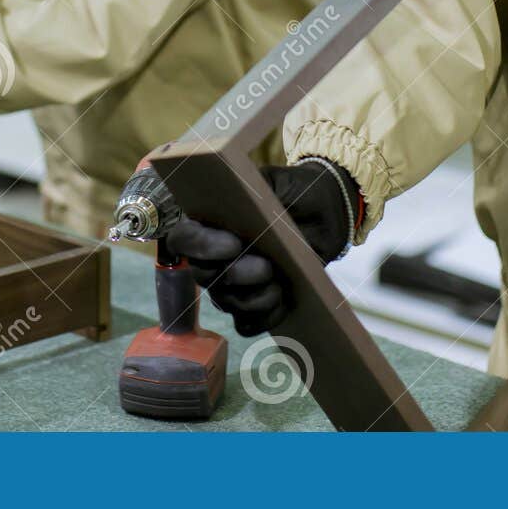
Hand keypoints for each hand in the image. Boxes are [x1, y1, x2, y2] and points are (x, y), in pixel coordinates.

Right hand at [163, 160, 356, 336]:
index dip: (200, 246)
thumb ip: (256, 191)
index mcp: (210, 222)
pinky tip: (284, 300)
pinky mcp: (253, 306)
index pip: (182, 239)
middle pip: (204, 277)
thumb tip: (245, 206)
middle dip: (237, 275)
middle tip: (268, 266)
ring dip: (255, 298)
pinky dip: (265, 317)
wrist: (324, 214)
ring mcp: (231, 285)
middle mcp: (214, 257)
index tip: (234, 245)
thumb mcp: (276, 184)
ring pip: (227, 303)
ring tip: (281, 283)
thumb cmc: (295, 193)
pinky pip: (247, 324)